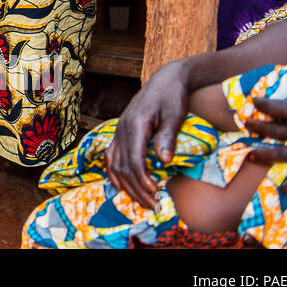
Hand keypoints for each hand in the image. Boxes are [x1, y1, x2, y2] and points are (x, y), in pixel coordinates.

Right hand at [105, 59, 191, 208]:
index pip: (134, 160)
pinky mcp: (121, 132)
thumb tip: (164, 161)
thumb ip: (167, 137)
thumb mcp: (175, 115)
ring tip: (143, 202)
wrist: (166, 79)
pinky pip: (112, 157)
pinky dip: (115, 174)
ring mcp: (118, 130)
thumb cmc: (173, 96)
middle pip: (124, 167)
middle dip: (137, 190)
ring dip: (128, 186)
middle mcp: (121, 129)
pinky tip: (122, 187)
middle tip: (154, 206)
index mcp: (135, 125)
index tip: (157, 194)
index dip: (143, 180)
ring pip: (115, 164)